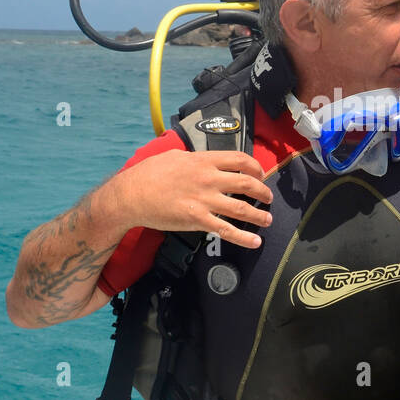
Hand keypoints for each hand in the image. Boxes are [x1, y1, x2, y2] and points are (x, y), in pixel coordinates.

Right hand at [111, 149, 273, 248]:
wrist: (130, 195)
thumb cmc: (148, 174)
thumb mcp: (174, 157)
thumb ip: (194, 159)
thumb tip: (204, 161)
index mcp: (203, 160)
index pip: (240, 159)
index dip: (256, 167)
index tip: (260, 174)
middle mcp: (208, 178)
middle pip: (247, 183)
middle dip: (263, 191)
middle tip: (268, 198)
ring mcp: (204, 200)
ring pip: (242, 208)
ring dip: (260, 215)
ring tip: (268, 219)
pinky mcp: (197, 220)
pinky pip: (226, 230)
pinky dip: (244, 237)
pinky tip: (255, 241)